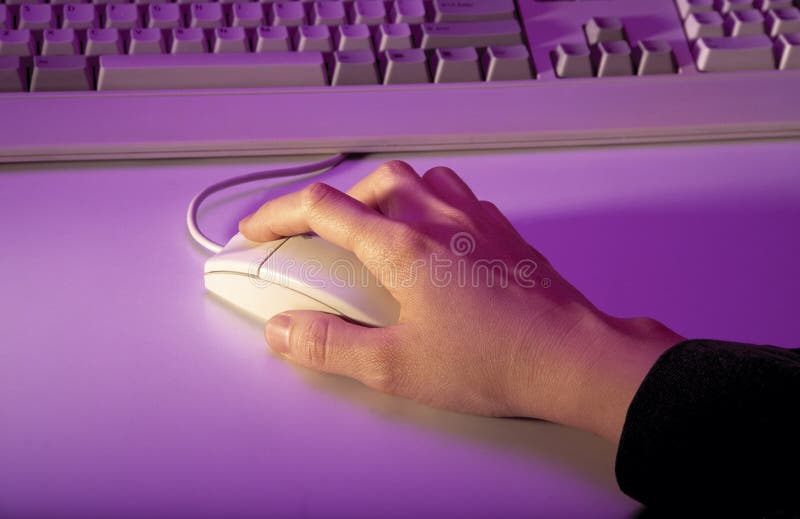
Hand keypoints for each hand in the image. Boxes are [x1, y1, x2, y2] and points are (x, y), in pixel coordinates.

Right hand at [239, 161, 682, 441]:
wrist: (572, 357)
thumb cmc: (497, 360)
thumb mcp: (396, 368)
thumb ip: (330, 346)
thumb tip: (286, 331)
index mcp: (402, 246)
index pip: (321, 209)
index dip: (277, 215)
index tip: (258, 229)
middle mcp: (437, 219)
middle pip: (369, 183)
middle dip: (330, 203)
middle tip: (312, 233)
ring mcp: (474, 219)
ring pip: (415, 178)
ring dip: (381, 194)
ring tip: (369, 227)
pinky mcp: (502, 231)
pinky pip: (454, 194)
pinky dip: (426, 202)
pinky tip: (430, 235)